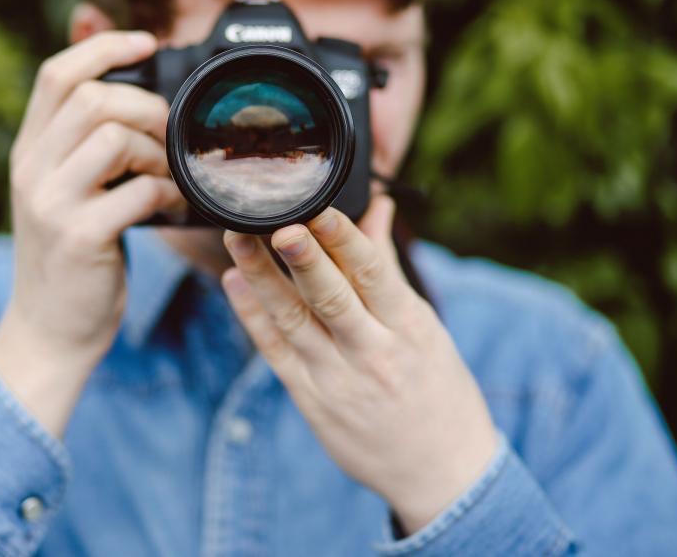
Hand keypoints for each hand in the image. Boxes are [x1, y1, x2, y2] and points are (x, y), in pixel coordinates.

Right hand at [0, 31, 184, 435]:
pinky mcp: (79, 237)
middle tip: (168, 137)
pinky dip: (166, 194)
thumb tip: (127, 98)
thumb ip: (83, 145)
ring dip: (157, 152)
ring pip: (114, 137)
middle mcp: (31, 169)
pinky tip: (172, 209)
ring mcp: (51, 203)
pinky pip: (136, 191)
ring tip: (166, 177)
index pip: (57, 73)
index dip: (104, 47)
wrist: (48, 332)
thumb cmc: (70, 258)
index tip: (147, 42)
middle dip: (146, 107)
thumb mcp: (63, 193)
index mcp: (28, 152)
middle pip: (92, 98)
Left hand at [221, 196, 497, 532]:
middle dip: (302, 260)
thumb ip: (388, 267)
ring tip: (236, 240)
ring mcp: (338, 379)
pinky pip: (277, 353)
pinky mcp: (311, 400)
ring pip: (293, 322)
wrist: (441, 470)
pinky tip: (234, 283)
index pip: (374, 276)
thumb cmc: (436, 387)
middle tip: (276, 222)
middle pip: (331, 298)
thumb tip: (378, 206)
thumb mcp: (424, 326)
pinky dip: (253, 317)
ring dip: (262, 279)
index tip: (320, 208)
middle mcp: (373, 353)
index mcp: (410, 329)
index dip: (345, 241)